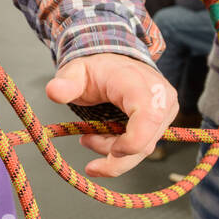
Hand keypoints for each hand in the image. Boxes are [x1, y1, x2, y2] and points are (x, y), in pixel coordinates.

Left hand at [46, 54, 177, 177]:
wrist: (115, 63)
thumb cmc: (96, 69)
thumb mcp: (75, 72)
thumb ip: (66, 82)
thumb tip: (53, 91)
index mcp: (138, 83)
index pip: (148, 118)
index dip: (131, 142)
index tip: (109, 150)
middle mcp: (160, 97)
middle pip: (145, 142)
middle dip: (113, 155)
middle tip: (85, 142)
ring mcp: (165, 110)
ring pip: (144, 148)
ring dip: (113, 153)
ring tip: (89, 138)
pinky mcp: (163, 120)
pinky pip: (144, 146)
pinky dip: (121, 151)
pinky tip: (102, 141)